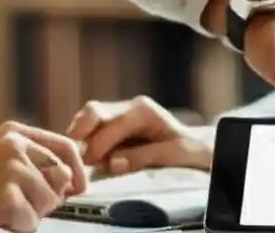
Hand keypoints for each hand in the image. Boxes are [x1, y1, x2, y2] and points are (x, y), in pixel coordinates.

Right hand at [0, 120, 86, 232]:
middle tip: (18, 201)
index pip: (65, 147)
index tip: (78, 187)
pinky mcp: (8, 198)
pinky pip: (32, 222)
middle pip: (60, 177)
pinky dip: (17, 227)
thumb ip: (35, 163)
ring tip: (1, 206)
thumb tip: (72, 183)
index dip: (77, 169)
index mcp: (16, 133)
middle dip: (48, 197)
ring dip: (30, 213)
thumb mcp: (1, 158)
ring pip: (49, 202)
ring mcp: (13, 171)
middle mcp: (17, 146)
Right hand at [66, 96, 212, 174]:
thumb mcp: (174, 154)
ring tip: (78, 163)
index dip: (98, 146)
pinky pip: (91, 131)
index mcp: (144, 110)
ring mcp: (120, 115)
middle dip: (80, 135)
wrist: (200, 147)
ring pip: (88, 120)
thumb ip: (143, 157)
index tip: (89, 167)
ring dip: (80, 140)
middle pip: (93, 112)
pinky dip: (84, 144)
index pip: (112, 123)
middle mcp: (129, 107)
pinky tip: (84, 161)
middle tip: (75, 161)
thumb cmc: (191, 149)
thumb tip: (113, 163)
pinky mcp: (114, 127)